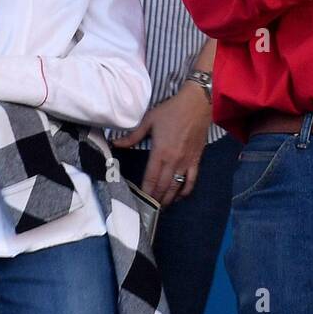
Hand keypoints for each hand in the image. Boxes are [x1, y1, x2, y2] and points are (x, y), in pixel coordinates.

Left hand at [112, 82, 210, 205]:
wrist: (197, 104)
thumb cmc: (171, 111)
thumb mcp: (149, 120)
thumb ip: (132, 136)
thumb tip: (115, 144)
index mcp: (160, 152)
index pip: (151, 178)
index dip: (146, 192)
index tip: (139, 202)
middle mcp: (174, 161)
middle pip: (163, 187)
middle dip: (156, 200)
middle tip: (148, 209)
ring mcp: (186, 162)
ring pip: (177, 187)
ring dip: (169, 199)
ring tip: (161, 207)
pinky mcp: (196, 160)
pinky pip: (191, 181)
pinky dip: (185, 191)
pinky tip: (179, 197)